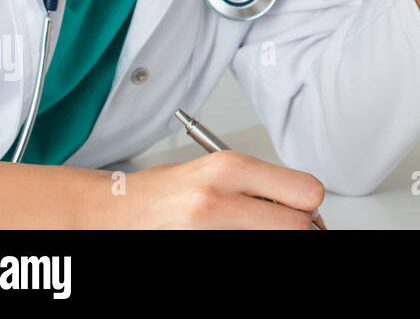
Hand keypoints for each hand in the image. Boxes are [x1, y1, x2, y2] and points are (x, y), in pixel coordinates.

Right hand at [94, 150, 324, 228]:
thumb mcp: (217, 170)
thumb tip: (307, 205)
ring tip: (244, 228)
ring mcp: (206, 232)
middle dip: (295, 228)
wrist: (111, 213)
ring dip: (267, 238)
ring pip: (271, 241)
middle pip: (297, 226)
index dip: (308, 205)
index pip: (307, 193)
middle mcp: (219, 199)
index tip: (301, 210)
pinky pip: (242, 251)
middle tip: (281, 226)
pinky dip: (243, 246)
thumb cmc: (163, 193)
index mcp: (230, 168)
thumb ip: (262, 184)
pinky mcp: (196, 252)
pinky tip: (226, 237)